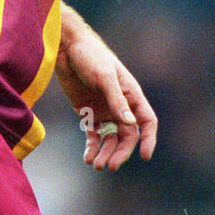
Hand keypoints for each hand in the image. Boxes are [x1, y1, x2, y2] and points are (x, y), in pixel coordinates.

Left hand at [55, 5, 156, 170]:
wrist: (66, 48)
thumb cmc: (89, 56)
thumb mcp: (104, 77)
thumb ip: (116, 100)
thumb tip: (130, 124)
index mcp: (131, 95)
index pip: (146, 121)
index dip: (148, 139)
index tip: (144, 156)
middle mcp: (120, 105)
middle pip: (127, 136)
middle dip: (121, 152)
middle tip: (111, 166)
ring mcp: (104, 110)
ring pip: (110, 139)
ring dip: (106, 153)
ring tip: (97, 165)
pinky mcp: (87, 113)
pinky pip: (93, 136)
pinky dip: (92, 148)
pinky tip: (88, 158)